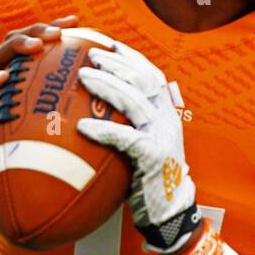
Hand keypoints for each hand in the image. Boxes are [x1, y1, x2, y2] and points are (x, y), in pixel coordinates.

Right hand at [0, 17, 77, 176]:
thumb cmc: (0, 138)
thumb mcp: (29, 120)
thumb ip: (51, 109)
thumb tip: (90, 114)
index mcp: (13, 72)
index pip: (32, 43)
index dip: (51, 29)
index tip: (75, 22)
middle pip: (14, 41)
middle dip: (36, 31)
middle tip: (58, 31)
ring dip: (17, 48)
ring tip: (36, 45)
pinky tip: (3, 77)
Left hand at [76, 38, 196, 243]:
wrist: (171, 211)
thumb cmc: (149, 178)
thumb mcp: (144, 144)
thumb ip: (130, 124)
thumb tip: (94, 110)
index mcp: (166, 113)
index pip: (152, 75)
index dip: (132, 57)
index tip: (109, 43)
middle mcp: (166, 120)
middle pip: (143, 80)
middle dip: (116, 64)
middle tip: (90, 55)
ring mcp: (162, 137)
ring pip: (135, 101)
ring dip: (108, 86)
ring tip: (83, 77)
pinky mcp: (153, 158)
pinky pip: (126, 139)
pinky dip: (105, 131)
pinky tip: (84, 126)